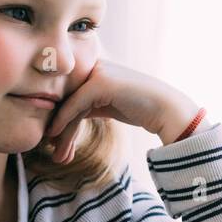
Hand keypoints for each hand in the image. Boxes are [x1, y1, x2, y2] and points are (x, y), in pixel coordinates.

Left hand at [43, 59, 199, 162]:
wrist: (168, 110)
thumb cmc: (142, 109)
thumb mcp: (109, 105)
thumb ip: (88, 105)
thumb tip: (62, 121)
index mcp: (96, 67)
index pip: (69, 94)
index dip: (60, 118)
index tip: (54, 142)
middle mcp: (95, 65)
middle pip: (67, 99)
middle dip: (59, 128)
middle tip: (53, 152)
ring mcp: (98, 72)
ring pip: (69, 104)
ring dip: (62, 132)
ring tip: (58, 156)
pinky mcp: (101, 82)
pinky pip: (75, 105)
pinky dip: (64, 122)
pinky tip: (55, 137)